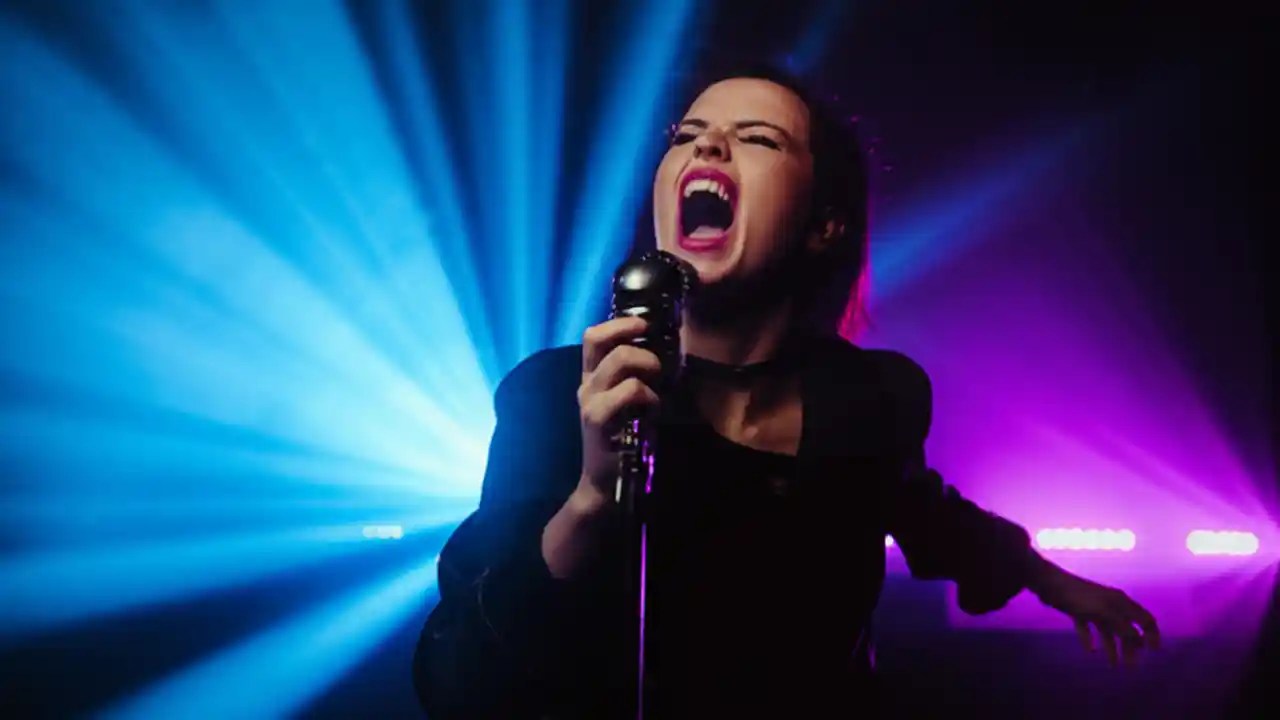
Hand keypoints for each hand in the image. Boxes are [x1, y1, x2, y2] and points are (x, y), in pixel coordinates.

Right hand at [577, 317, 661, 499]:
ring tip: (657, 385)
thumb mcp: (628, 401)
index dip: (619, 324)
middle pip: (599, 339)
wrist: (605, 481)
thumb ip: (636, 375)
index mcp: (591, 376)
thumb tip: (666, 349)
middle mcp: (586, 383)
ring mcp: (589, 400)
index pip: (594, 335)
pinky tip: (654, 409)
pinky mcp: (596, 418)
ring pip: (619, 360)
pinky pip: (629, 390)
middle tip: (656, 364)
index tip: (645, 325)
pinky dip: (648, 394)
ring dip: (646, 365)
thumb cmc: (624, 437)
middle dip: (636, 341)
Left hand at [1028, 556, 1160, 666]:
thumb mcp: (1104, 614)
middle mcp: (1111, 604)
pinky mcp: (1079, 610)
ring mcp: (1095, 607)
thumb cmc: (1078, 597)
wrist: (1049, 584)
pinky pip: (1088, 628)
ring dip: (1112, 647)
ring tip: (1114, 666)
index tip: (1154, 651)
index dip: (1152, 634)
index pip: (1145, 618)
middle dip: (1130, 647)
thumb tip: (1140, 641)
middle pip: (1127, 628)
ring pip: (1109, 631)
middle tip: (1129, 667)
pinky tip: (1090, 650)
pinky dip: (1091, 639)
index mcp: (1121, 602)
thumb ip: (1123, 627)